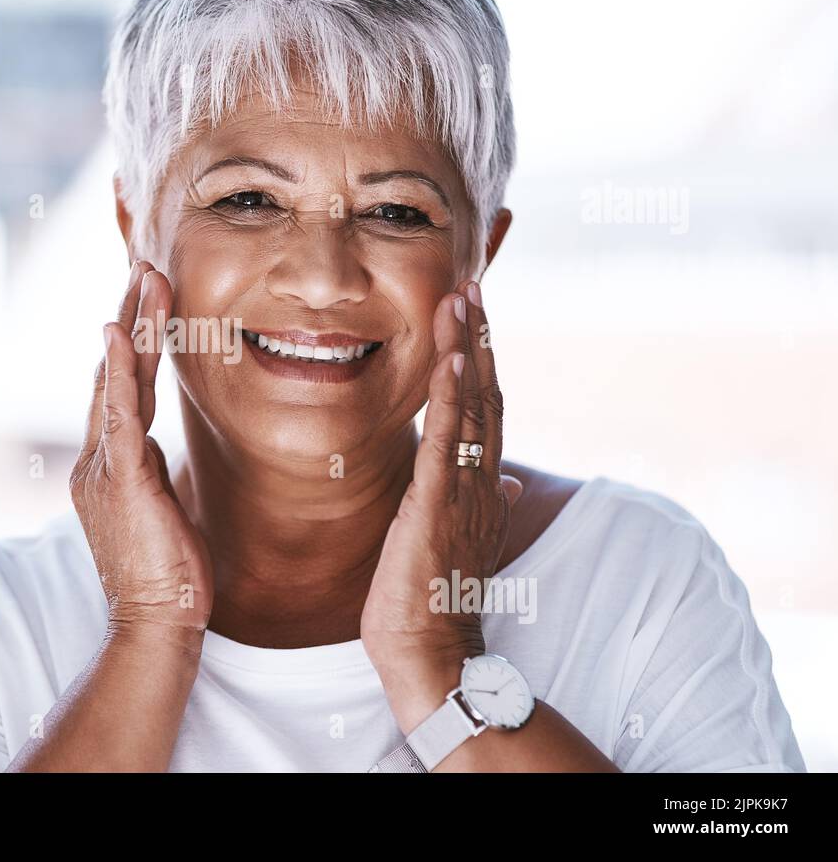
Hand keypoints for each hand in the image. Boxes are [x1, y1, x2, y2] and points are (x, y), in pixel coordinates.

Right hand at [69, 261, 213, 642]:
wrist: (155, 625)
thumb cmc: (167, 575)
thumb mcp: (159, 509)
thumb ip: (148, 471)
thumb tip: (151, 447)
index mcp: (109, 464)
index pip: (122, 388)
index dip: (134, 340)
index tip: (148, 296)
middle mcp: (97, 458)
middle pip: (113, 371)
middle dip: (129, 315)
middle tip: (144, 263)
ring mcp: (102, 467)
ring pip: (116, 380)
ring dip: (131, 323)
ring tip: (145, 274)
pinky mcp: (117, 481)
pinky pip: (117, 413)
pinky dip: (118, 369)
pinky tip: (120, 331)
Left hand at [361, 279, 523, 726]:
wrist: (427, 651)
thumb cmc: (430, 597)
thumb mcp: (453, 537)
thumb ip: (476, 500)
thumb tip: (504, 480)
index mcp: (477, 484)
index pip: (485, 407)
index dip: (481, 356)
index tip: (471, 311)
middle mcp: (479, 480)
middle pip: (486, 393)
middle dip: (478, 337)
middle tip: (471, 281)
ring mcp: (462, 491)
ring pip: (472, 407)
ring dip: (466, 349)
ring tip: (462, 298)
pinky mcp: (437, 507)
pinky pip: (447, 443)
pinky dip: (451, 397)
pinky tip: (449, 359)